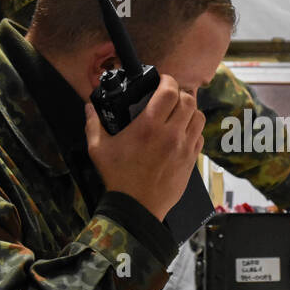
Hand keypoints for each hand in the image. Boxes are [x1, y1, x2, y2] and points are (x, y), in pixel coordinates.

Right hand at [85, 74, 204, 220]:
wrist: (136, 208)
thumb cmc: (118, 179)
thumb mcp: (98, 149)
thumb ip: (93, 124)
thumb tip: (89, 108)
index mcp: (149, 126)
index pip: (169, 91)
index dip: (168, 80)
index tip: (162, 81)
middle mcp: (170, 134)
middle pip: (188, 100)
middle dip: (179, 93)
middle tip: (169, 96)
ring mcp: (184, 147)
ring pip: (198, 116)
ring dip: (189, 110)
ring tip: (178, 112)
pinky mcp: (191, 160)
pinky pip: (200, 136)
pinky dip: (193, 130)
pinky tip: (181, 133)